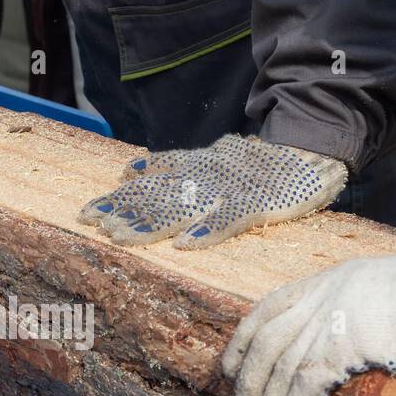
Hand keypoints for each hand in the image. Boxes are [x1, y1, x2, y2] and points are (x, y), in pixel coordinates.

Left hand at [79, 134, 346, 249]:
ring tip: (123, 238)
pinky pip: (231, 219)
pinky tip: (186, 244)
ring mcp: (231, 190)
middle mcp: (206, 176)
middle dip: (125, 213)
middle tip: (95, 227)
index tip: (87, 213)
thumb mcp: (209, 156)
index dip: (118, 198)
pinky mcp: (259, 203)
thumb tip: (130, 168)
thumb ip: (172, 163)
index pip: (149, 184)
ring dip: (153, 225)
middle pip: (159, 197)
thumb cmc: (256, 162)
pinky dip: (209, 231)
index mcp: (195, 167)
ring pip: (186, 208)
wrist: (309, 151)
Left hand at [221, 253, 395, 395]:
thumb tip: (354, 346)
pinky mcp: (338, 346)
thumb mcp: (390, 294)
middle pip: (267, 342)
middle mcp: (322, 295)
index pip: (269, 307)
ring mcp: (328, 318)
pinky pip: (304, 389)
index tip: (229, 368)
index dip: (244, 340)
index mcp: (331, 280)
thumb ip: (360, 314)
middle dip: (250, 384)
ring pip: (280, 370)